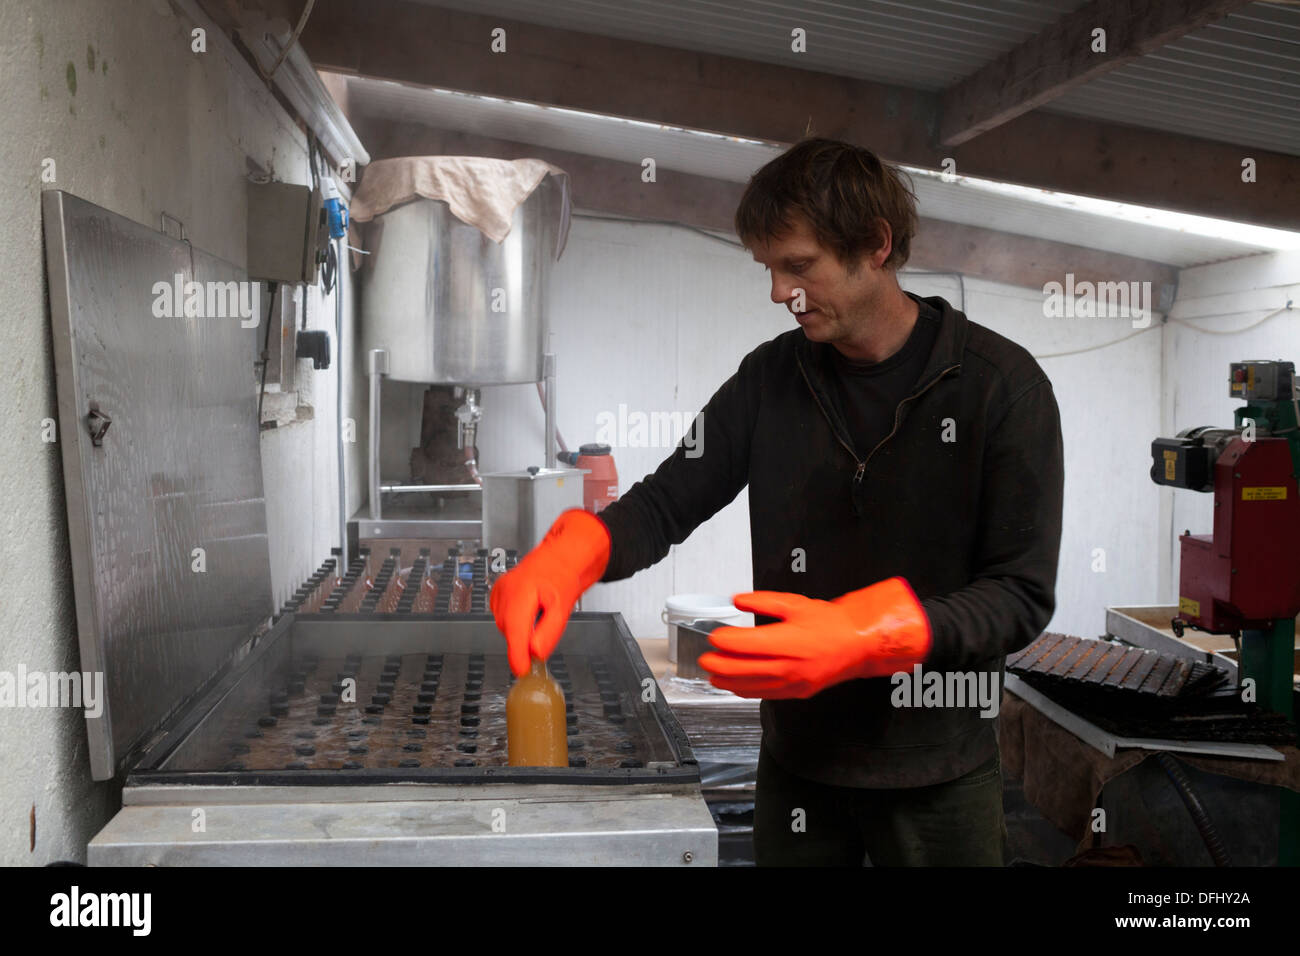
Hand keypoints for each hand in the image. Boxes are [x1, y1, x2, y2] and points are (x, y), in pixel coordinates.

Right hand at [490, 509, 610, 676]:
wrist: (557, 558)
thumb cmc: (561, 577)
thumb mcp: (563, 608)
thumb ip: (549, 632)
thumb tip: (536, 653)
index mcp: (522, 592)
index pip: (515, 630)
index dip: (517, 654)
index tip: (522, 670)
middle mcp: (505, 591)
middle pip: (510, 632)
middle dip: (524, 641)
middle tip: (543, 634)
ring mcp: (498, 592)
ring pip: (505, 627)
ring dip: (520, 631)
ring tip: (538, 615)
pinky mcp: (496, 594)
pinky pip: (503, 619)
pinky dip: (515, 622)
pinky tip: (528, 611)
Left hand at [697, 577, 931, 698]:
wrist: (856, 645)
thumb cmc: (829, 624)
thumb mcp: (795, 604)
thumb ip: (763, 602)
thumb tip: (737, 600)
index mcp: (788, 641)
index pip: (746, 645)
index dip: (725, 641)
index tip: (714, 636)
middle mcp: (789, 666)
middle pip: (742, 670)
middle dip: (718, 665)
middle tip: (705, 658)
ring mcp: (792, 683)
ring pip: (751, 687)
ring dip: (727, 682)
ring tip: (713, 675)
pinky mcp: (796, 692)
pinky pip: (764, 694)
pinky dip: (745, 690)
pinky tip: (735, 685)